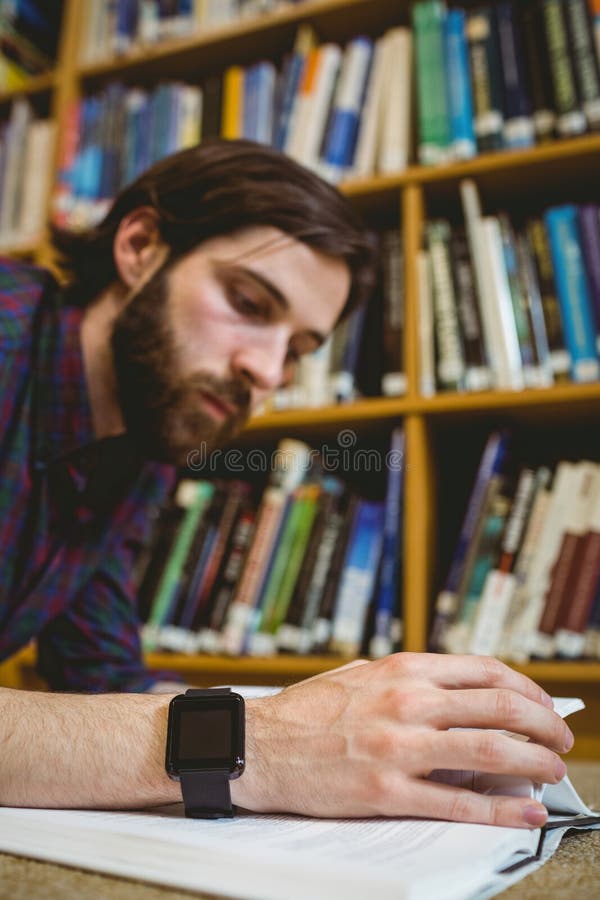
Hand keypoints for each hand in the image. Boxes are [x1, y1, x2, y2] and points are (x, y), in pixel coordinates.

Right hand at [231, 653, 572, 827]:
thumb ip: (412, 681)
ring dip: (533, 762)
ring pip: (487, 752)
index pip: (486, 671)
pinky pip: (456, 804)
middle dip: (543, 724)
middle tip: (560, 739)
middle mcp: (407, 702)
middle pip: (498, 707)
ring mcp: (399, 748)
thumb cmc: (311, 710)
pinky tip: (524, 811)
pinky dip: (499, 809)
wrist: (261, 745)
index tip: (543, 704)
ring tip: (552, 771)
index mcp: (404, 669)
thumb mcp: (364, 676)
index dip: (526, 688)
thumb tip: (462, 694)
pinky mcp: (386, 791)